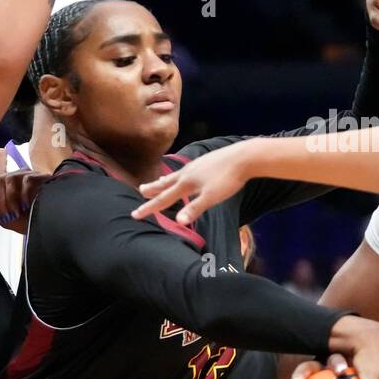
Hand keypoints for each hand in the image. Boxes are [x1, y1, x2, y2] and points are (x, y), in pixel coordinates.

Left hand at [0, 169, 50, 233]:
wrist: (52, 224)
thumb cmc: (31, 221)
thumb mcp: (7, 220)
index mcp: (7, 188)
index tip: (2, 215)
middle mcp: (16, 179)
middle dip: (1, 200)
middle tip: (9, 215)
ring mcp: (28, 176)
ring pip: (10, 178)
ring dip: (11, 198)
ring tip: (18, 211)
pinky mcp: (40, 176)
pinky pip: (26, 179)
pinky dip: (25, 193)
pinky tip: (28, 204)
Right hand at [132, 139, 253, 224]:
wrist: (244, 157)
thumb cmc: (228, 179)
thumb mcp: (211, 197)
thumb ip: (195, 209)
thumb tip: (179, 221)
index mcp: (186, 183)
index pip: (164, 199)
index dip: (149, 208)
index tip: (135, 214)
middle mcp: (187, 173)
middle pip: (165, 183)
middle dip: (153, 189)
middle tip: (140, 190)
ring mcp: (195, 166)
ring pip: (175, 175)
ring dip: (164, 180)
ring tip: (157, 181)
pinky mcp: (205, 161)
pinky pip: (185, 170)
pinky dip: (178, 175)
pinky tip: (185, 174)